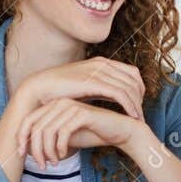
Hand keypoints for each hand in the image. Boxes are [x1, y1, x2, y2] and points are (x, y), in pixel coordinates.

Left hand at [16, 98, 141, 168]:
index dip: (21, 138)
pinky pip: (63, 132)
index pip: (28, 120)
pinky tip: (62, 156)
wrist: (118, 132)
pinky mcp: (82, 113)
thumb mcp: (65, 138)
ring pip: (47, 131)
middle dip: (36, 150)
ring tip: (54, 164)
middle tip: (42, 166)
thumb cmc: (92, 134)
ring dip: (47, 152)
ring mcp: (71, 106)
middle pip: (36, 127)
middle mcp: (60, 103)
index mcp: (53, 106)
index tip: (21, 155)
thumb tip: (28, 149)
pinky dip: (59, 147)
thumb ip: (48, 139)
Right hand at [19, 58, 144, 120]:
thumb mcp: (85, 86)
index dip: (139, 88)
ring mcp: (98, 72)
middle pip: (134, 80)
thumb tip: (113, 96)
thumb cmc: (59, 90)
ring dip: (137, 104)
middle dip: (140, 98)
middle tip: (140, 114)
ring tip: (139, 119)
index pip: (132, 72)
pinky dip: (130, 106)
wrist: (40, 88)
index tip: (138, 104)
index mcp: (101, 62)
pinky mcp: (94, 82)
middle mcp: (102, 64)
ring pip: (129, 87)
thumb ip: (100, 88)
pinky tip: (132, 116)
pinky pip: (120, 94)